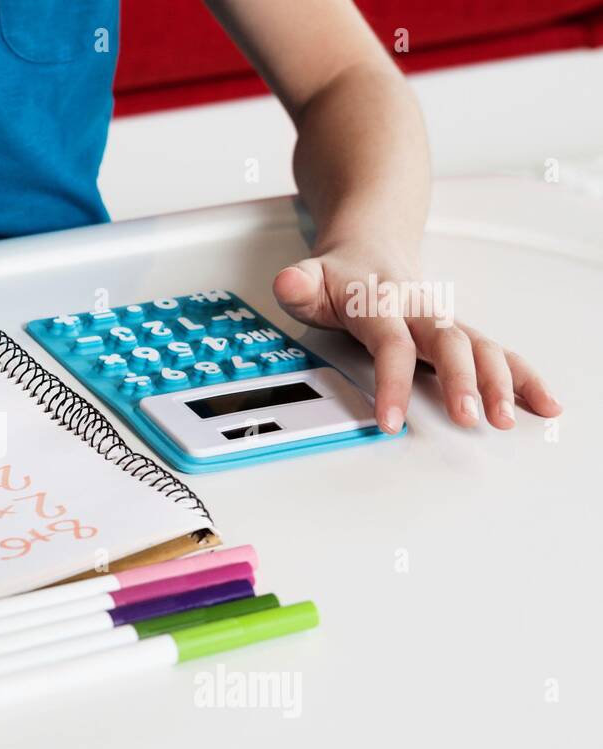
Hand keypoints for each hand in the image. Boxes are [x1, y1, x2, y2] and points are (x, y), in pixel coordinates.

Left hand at [272, 240, 560, 432]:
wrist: (371, 244)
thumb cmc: (342, 275)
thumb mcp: (310, 277)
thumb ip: (299, 285)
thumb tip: (289, 283)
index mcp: (383, 305)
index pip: (392, 345)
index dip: (393, 382)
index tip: (391, 421)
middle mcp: (422, 312)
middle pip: (449, 344)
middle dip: (462, 381)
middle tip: (468, 418)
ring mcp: (445, 323)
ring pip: (481, 348)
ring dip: (499, 383)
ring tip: (506, 419)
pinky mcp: (461, 335)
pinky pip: (498, 354)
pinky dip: (523, 378)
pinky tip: (542, 403)